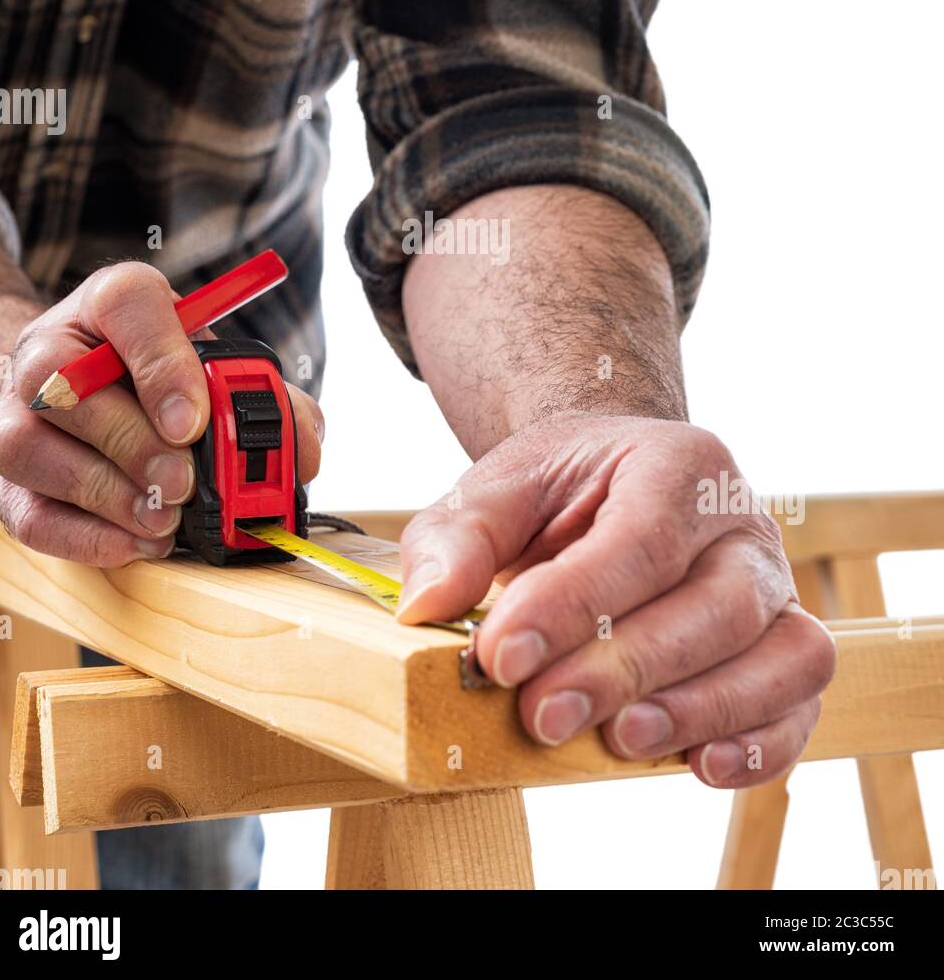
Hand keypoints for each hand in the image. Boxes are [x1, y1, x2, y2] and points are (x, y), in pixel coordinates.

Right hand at [0, 261, 323, 566]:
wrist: (79, 392)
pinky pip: (31, 513)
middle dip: (136, 444)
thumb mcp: (213, 364)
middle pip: (68, 388)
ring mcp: (17, 414)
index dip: (162, 363)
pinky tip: (139, 540)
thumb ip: (267, 396)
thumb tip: (303, 451)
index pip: (127, 305)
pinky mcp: (9, 481)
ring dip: (109, 494)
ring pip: (32, 450)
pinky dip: (88, 537)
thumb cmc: (156, 374)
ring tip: (166, 517)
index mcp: (111, 303)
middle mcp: (50, 349)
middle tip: (184, 481)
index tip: (194, 420)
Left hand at [397, 412, 834, 787]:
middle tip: (542, 715)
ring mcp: (774, 587)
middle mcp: (741, 523)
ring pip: (785, 655)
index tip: (501, 657)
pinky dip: (762, 743)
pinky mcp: (784, 646)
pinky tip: (697, 766)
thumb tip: (428, 605)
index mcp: (677, 464)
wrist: (614, 485)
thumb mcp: (495, 491)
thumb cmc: (559, 492)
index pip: (641, 540)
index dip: (573, 605)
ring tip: (618, 740)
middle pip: (719, 605)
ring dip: (702, 709)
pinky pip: (801, 701)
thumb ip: (456, 538)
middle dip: (627, 669)